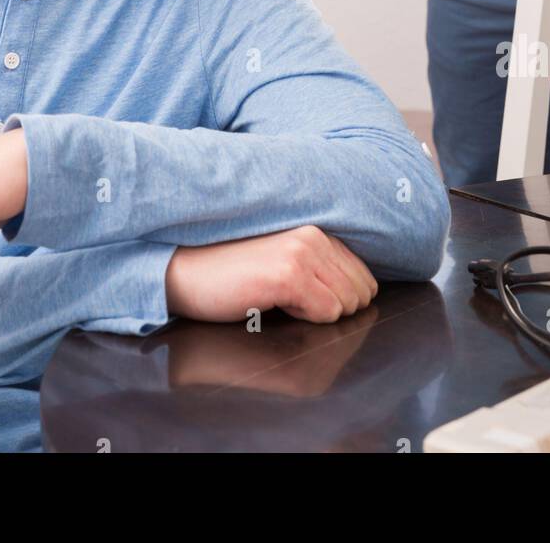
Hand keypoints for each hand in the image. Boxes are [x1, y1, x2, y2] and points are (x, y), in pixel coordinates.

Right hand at [164, 225, 378, 322]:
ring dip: (316, 312)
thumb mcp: (284, 262)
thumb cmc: (231, 275)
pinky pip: (327, 313)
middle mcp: (314, 236)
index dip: (339, 298)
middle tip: (288, 298)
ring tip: (277, 297)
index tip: (301, 295)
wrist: (185, 273)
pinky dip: (305, 318)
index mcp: (316, 231)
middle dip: (332, 307)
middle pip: (360, 293)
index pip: (363, 276)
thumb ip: (322, 268)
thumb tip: (361, 295)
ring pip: (346, 304)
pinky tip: (271, 301)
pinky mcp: (289, 275)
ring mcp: (302, 253)